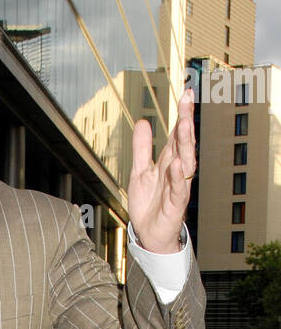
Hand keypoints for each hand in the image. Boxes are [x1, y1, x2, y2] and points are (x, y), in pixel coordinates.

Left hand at [128, 88, 196, 253]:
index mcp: (169, 161)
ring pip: (185, 162)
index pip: (177, 133)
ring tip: (184, 125)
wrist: (148, 235)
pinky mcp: (176, 205)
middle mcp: (177, 170)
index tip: (187, 93)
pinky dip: (178, 177)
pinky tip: (176, 165)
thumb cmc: (149, 204)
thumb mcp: (140, 171)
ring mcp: (178, 186)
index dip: (182, 114)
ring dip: (185, 144)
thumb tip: (143, 122)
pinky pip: (179, 189)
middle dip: (186, 121)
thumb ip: (142, 148)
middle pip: (183, 142)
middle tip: (188, 100)